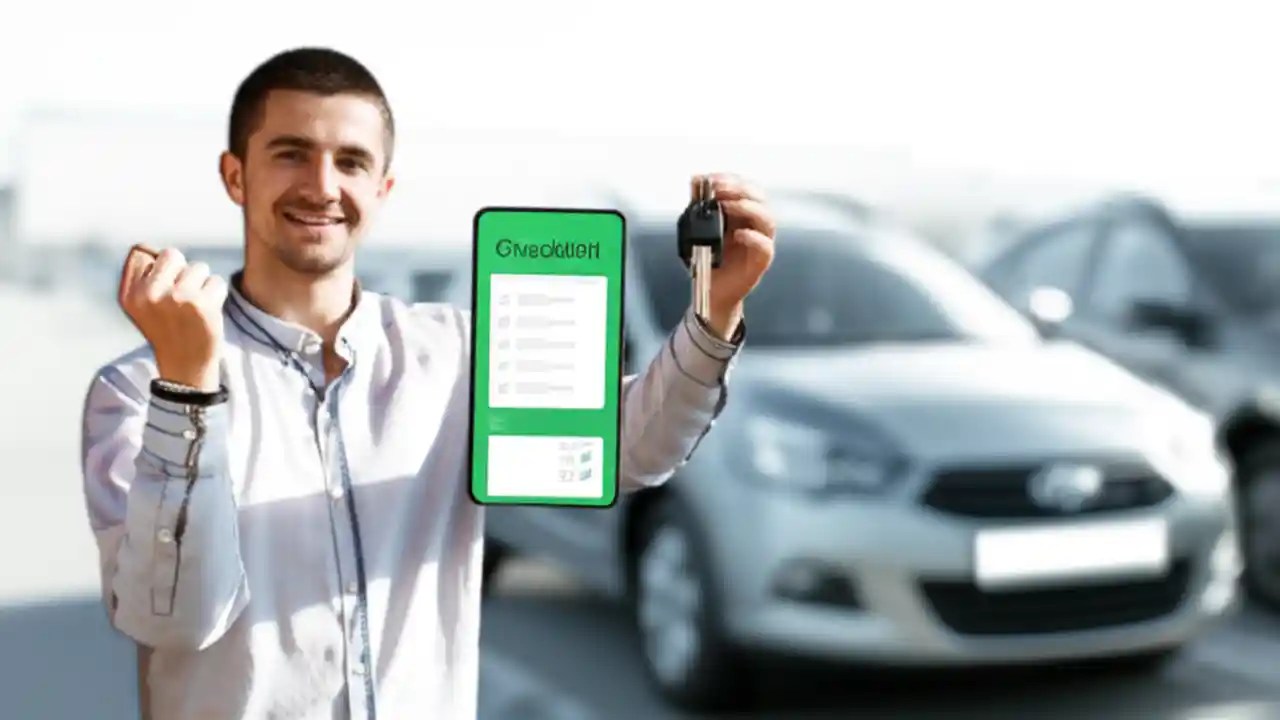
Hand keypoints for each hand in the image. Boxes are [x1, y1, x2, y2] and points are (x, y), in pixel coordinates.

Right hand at [118, 245, 228, 390]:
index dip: (160, 268)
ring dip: (202, 284)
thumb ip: (142, 277)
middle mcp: (149, 294)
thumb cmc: (168, 329)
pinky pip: (217, 281)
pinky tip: (208, 313)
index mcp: (130, 294)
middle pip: (172, 255)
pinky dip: (217, 295)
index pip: (142, 252)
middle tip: (182, 297)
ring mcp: (176, 298)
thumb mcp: (142, 306)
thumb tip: (145, 246)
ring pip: (198, 267)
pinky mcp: (201, 304)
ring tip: (195, 307)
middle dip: (182, 271)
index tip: (163, 288)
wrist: (185, 366)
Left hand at [693, 173, 775, 339]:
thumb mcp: (698, 229)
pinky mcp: (761, 261)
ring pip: (767, 218)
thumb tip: (695, 181)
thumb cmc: (709, 259)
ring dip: (747, 208)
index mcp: (742, 213)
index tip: (710, 179)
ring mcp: (760, 242)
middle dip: (739, 189)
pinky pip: (765, 246)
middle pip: (759, 198)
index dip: (730, 179)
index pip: (745, 187)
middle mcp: (755, 224)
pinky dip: (754, 238)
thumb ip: (698, 206)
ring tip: (728, 206)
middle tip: (719, 189)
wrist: (711, 290)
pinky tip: (738, 235)